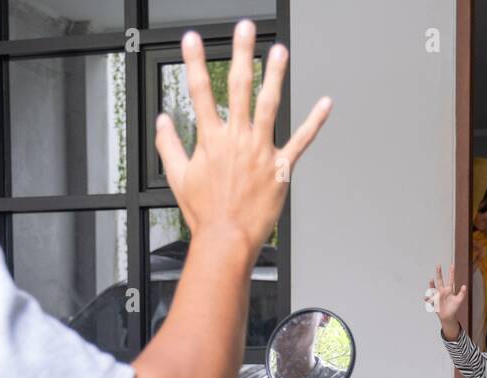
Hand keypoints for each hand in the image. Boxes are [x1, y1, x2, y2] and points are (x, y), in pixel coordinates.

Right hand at [154, 21, 331, 248]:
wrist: (227, 239)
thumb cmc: (205, 213)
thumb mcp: (178, 178)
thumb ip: (169, 145)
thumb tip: (162, 122)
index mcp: (211, 141)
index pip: (199, 92)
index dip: (195, 62)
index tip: (193, 39)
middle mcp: (237, 140)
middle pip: (238, 88)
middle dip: (242, 54)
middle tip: (245, 29)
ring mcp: (261, 152)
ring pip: (270, 105)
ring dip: (275, 75)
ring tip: (280, 51)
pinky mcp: (281, 168)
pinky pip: (301, 141)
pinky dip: (315, 122)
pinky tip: (325, 104)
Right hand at [427, 264, 467, 326]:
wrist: (448, 316)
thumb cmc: (453, 308)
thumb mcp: (459, 300)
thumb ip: (462, 293)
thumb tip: (464, 286)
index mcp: (449, 290)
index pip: (451, 279)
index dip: (451, 272)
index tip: (452, 265)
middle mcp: (443, 290)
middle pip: (440, 280)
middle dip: (439, 273)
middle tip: (438, 265)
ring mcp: (437, 295)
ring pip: (434, 287)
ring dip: (432, 284)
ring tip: (431, 279)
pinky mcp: (434, 301)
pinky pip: (430, 298)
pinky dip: (428, 298)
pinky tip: (426, 297)